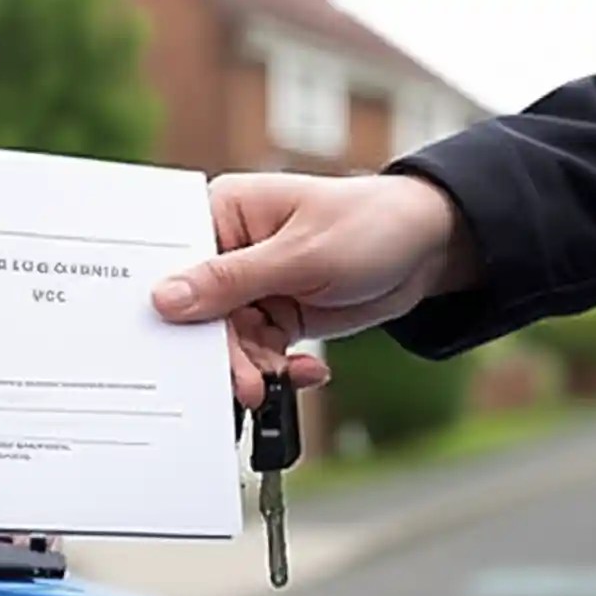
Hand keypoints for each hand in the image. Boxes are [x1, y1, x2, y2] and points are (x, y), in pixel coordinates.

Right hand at [152, 173, 478, 406]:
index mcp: (224, 212)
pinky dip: (279, 368)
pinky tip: (304, 371)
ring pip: (231, 341)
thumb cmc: (371, 224)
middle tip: (243, 383)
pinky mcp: (275, 314)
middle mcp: (231, 249)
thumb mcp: (300, 255)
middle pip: (202, 312)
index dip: (174, 307)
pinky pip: (260, 352)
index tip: (183, 348)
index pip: (179, 264)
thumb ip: (231, 281)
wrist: (429, 248)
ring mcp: (252, 285)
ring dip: (254, 366)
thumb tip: (165, 298)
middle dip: (225, 351)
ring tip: (277, 380)